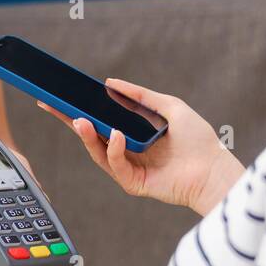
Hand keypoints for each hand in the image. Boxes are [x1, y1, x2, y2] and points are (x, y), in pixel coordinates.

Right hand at [37, 78, 242, 214]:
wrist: (213, 169)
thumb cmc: (197, 140)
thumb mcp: (169, 107)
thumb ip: (141, 95)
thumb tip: (111, 83)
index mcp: (132, 133)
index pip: (100, 120)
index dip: (80, 109)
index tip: (60, 96)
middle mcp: (126, 151)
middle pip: (91, 136)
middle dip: (70, 120)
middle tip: (52, 106)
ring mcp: (128, 168)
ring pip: (98, 151)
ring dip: (87, 135)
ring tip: (80, 120)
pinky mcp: (133, 182)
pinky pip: (116, 165)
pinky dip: (113, 149)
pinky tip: (117, 134)